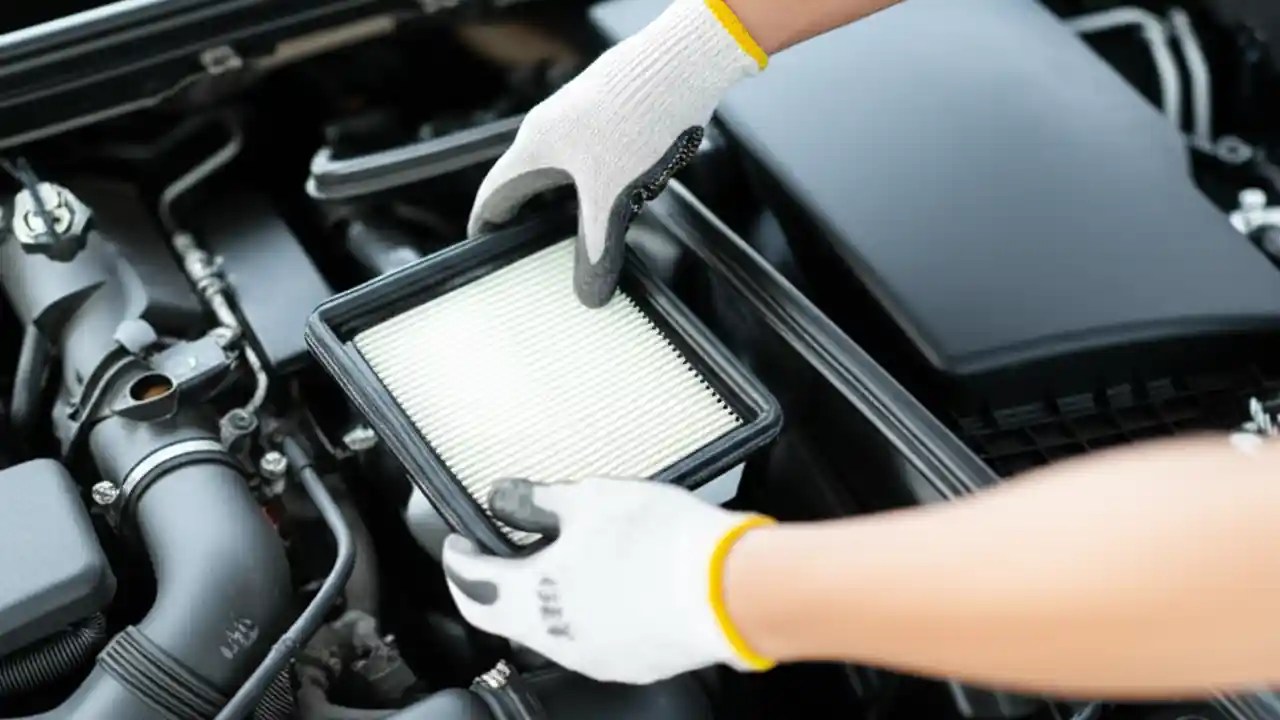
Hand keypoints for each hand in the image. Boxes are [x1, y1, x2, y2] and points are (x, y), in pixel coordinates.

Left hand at [441, 477, 776, 683]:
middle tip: (494, 559)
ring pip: (546, 633)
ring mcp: (593, 659)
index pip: (471, 584)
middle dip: (492, 586)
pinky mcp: (630, 665)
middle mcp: (554, 640)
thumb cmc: (662, 541)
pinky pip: (589, 641)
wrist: (729, 587)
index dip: (458, 560)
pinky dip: (583, 615)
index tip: (458, 543)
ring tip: (557, 565)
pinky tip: (605, 589)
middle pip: (502, 616)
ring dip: (540, 601)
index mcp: (532, 598)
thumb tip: (504, 496)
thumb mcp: (590, 499)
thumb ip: (537, 500)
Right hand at [467, 0, 767, 306]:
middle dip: (529, 220)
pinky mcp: (609, 112)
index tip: (482, 249)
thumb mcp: (613, 199)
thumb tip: (589, 294)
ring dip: (569, 202)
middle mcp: (549, 129)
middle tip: (532, 252)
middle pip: (527, 183)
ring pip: (564, 169)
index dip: (486, 227)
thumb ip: (597, 249)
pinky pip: (592, 156)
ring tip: (583, 234)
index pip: (495, 195)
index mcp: (534, 149)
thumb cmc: (636, 120)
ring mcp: (579, 117)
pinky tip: (626, 195)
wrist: (680, 64)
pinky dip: (597, 183)